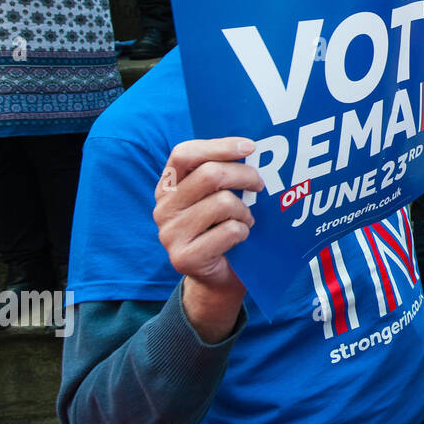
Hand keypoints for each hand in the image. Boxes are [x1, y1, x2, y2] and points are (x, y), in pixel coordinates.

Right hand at [153, 138, 261, 338]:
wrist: (219, 277)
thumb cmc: (222, 227)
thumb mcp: (218, 196)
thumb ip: (223, 173)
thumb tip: (253, 149)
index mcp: (168, 186)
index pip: (184, 154)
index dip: (219, 146)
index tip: (250, 147)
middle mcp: (163, 208)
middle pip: (210, 175)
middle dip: (245, 176)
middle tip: (260, 186)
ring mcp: (169, 234)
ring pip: (222, 203)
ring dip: (244, 211)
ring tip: (246, 219)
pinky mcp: (184, 257)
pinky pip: (228, 231)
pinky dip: (243, 231)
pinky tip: (241, 237)